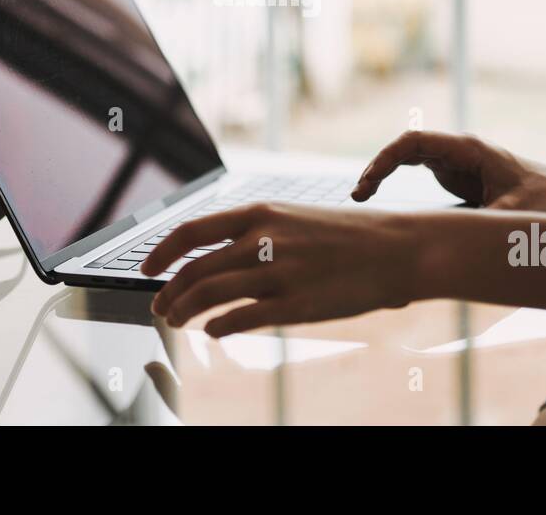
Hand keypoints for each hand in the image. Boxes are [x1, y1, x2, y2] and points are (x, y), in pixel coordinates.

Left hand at [142, 203, 420, 335]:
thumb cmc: (348, 235)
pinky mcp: (297, 304)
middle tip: (160, 306)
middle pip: (195, 270)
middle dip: (170, 292)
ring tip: (179, 322)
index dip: (161, 253)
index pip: (191, 231)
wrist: (398, 248)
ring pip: (210, 295)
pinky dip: (218, 327)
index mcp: (260, 213)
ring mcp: (279, 273)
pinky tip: (213, 332)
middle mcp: (263, 240)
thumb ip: (255, 232)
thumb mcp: (295, 218)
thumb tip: (216, 254)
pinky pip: (242, 319)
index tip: (147, 269)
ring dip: (186, 312)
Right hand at [349, 130, 545, 209]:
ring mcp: (454, 163)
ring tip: (362, 200)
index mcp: (468, 149)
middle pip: (404, 149)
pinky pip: (415, 172)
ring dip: (383, 175)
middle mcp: (457, 151)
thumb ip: (486, 225)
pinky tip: (382, 202)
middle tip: (357, 197)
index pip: (414, 142)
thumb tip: (454, 243)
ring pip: (406, 159)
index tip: (368, 182)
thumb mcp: (517, 213)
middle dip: (377, 169)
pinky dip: (395, 182)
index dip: (386, 159)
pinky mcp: (454, 177)